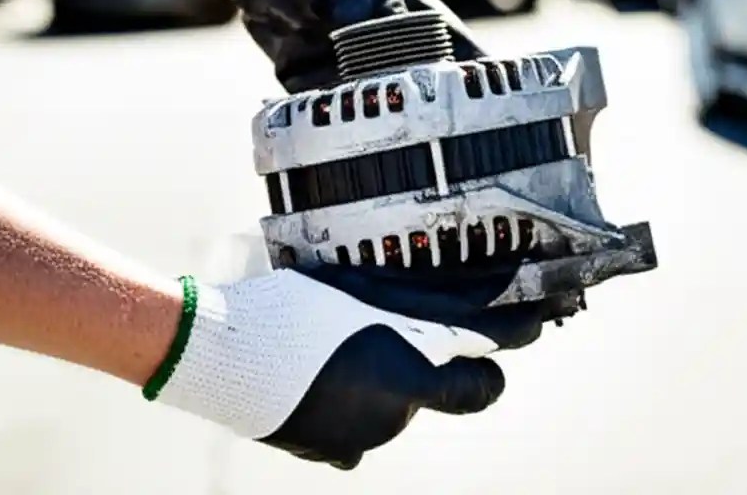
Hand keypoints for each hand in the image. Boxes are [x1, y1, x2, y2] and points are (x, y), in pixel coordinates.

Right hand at [143, 268, 541, 469]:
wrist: (222, 355)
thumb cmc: (293, 312)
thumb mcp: (364, 294)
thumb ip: (419, 305)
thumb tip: (474, 299)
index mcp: (407, 379)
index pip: (482, 386)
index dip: (504, 360)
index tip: (523, 334)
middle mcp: (391, 419)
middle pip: (425, 389)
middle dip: (415, 360)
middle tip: (378, 327)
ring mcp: (357, 441)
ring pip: (386, 409)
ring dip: (375, 381)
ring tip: (332, 345)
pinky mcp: (325, 451)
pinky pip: (350, 433)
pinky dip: (344, 408)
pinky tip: (320, 380)